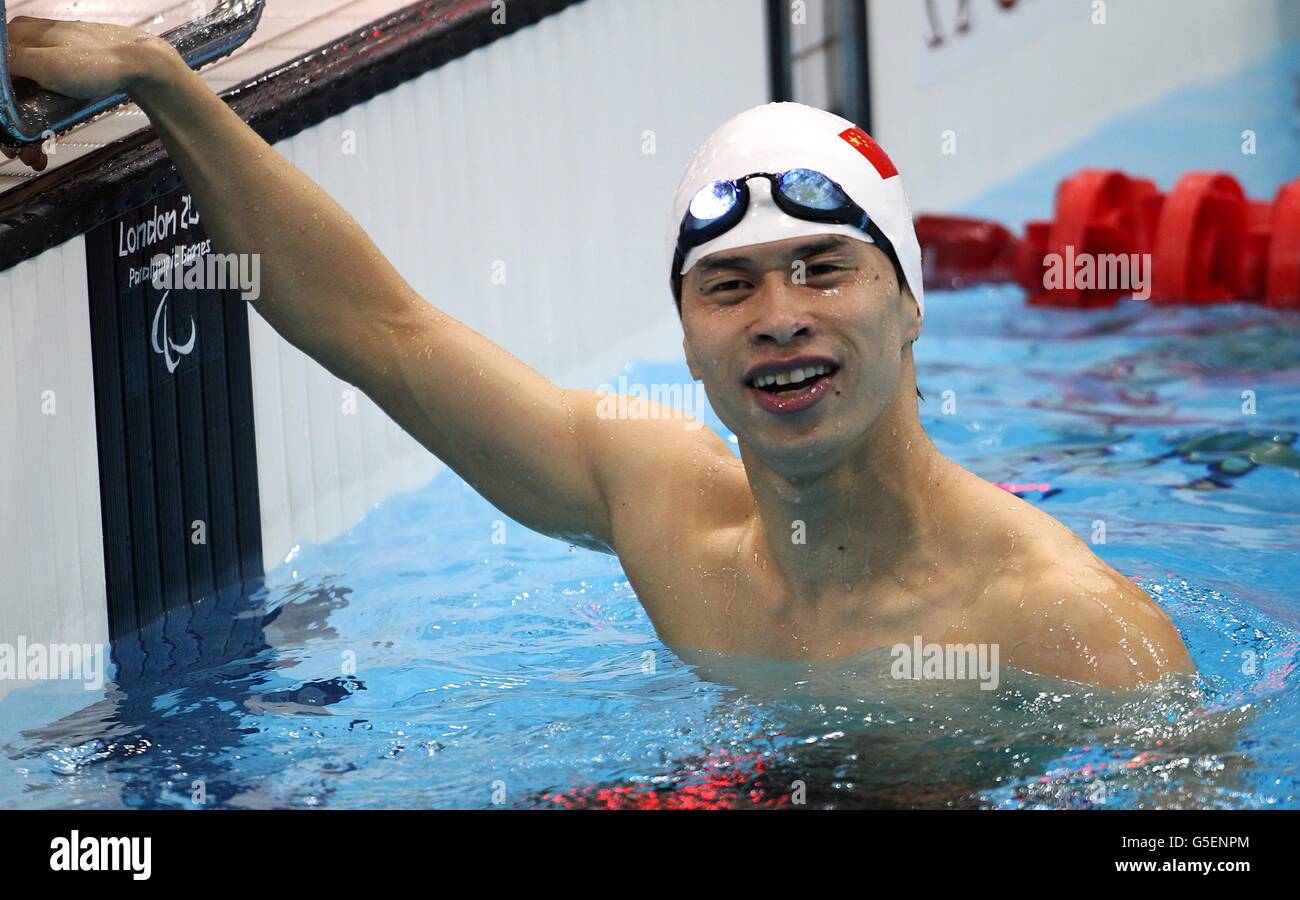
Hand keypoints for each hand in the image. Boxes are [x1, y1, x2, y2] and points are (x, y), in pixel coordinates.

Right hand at [2, 16, 176, 169]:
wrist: (142, 66)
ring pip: (24, 100)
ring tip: (35, 156)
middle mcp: (28, 45)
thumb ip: (12, 63)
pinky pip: (43, 100)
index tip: (6, 135)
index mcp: (18, 36)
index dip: (1, 113)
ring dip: (27, 131)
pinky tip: (46, 144)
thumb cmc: (101, 63)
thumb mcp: (48, 64)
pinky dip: (43, 123)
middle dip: (12, 127)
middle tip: (20, 152)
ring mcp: (46, 61)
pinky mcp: (62, 75)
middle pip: (7, 92)